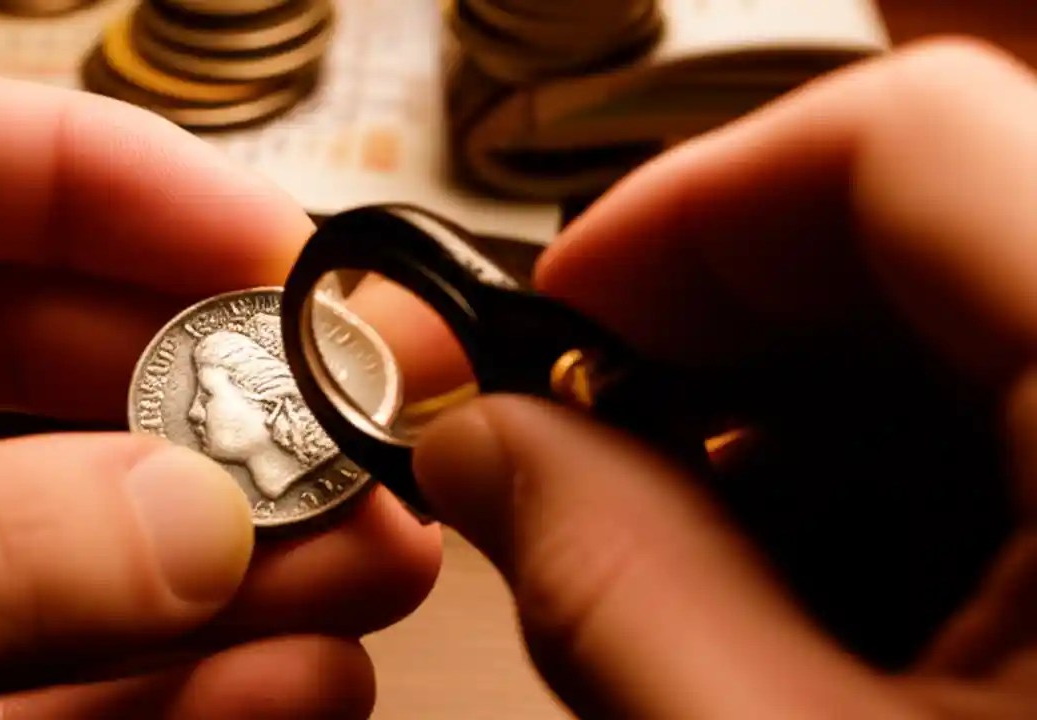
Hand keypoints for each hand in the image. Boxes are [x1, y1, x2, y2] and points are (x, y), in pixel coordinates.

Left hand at [0, 59, 439, 718]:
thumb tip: (187, 525)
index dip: (96, 174)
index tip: (271, 246)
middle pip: (18, 351)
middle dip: (214, 399)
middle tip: (364, 429)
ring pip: (55, 525)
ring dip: (227, 555)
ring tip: (374, 566)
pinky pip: (34, 674)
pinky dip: (161, 681)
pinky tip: (289, 678)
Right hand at [415, 38, 1036, 717]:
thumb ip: (620, 594)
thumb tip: (485, 452)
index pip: (912, 135)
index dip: (690, 201)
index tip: (555, 311)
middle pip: (924, 211)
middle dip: (713, 319)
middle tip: (590, 437)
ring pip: (956, 308)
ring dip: (780, 411)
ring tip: (684, 539)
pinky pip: (1013, 405)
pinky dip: (875, 474)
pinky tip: (805, 585)